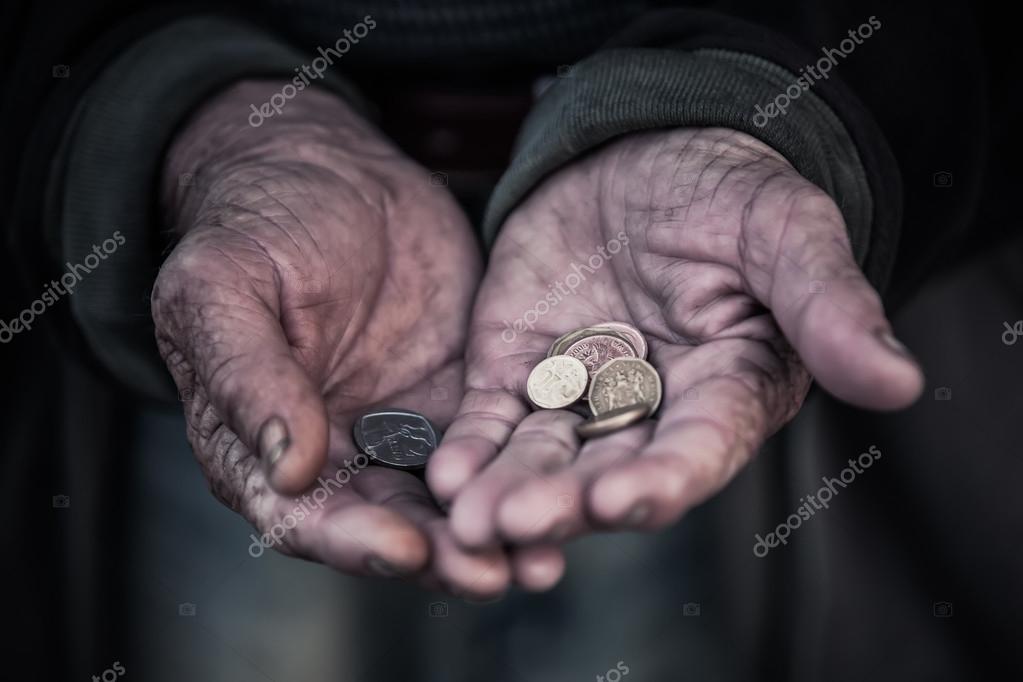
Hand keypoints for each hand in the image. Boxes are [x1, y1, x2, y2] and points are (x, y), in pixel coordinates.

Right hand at [153, 80, 560, 594]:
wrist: (327, 173)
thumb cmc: (254, 227)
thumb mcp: (224, 289)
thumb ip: (249, 377)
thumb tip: (291, 470)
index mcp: (263, 446)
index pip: (303, 516)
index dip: (353, 540)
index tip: (406, 550)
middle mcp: (339, 454)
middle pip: (389, 524)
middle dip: (441, 554)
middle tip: (493, 573)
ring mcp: (404, 428)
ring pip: (451, 498)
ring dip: (493, 532)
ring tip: (544, 559)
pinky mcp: (462, 397)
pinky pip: (497, 445)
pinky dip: (526, 473)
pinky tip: (569, 491)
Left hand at [428, 127, 922, 556]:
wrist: (639, 154)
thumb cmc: (727, 191)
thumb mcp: (784, 231)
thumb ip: (827, 305)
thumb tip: (899, 383)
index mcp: (726, 389)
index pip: (700, 448)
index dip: (665, 477)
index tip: (625, 497)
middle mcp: (650, 410)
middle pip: (609, 470)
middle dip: (566, 501)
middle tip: (520, 522)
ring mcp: (578, 394)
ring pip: (543, 456)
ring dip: (508, 491)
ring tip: (470, 518)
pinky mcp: (517, 370)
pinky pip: (491, 417)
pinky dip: (469, 446)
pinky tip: (445, 473)